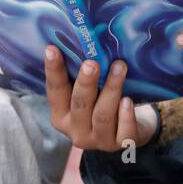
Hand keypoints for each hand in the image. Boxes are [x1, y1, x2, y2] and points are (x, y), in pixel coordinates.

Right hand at [44, 47, 158, 151]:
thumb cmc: (102, 102)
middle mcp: (76, 131)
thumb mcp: (88, 92)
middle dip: (86, 83)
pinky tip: (128, 100)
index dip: (53, 70)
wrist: (130, 129)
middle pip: (80, 104)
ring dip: (111, 89)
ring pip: (103, 115)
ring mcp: (98, 140)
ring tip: (120, 67)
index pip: (55, 91)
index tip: (51, 49)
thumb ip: (80, 75)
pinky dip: (125, 115)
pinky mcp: (121, 144)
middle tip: (92, 63)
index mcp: (61, 115)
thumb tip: (78, 39)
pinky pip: (123, 131)